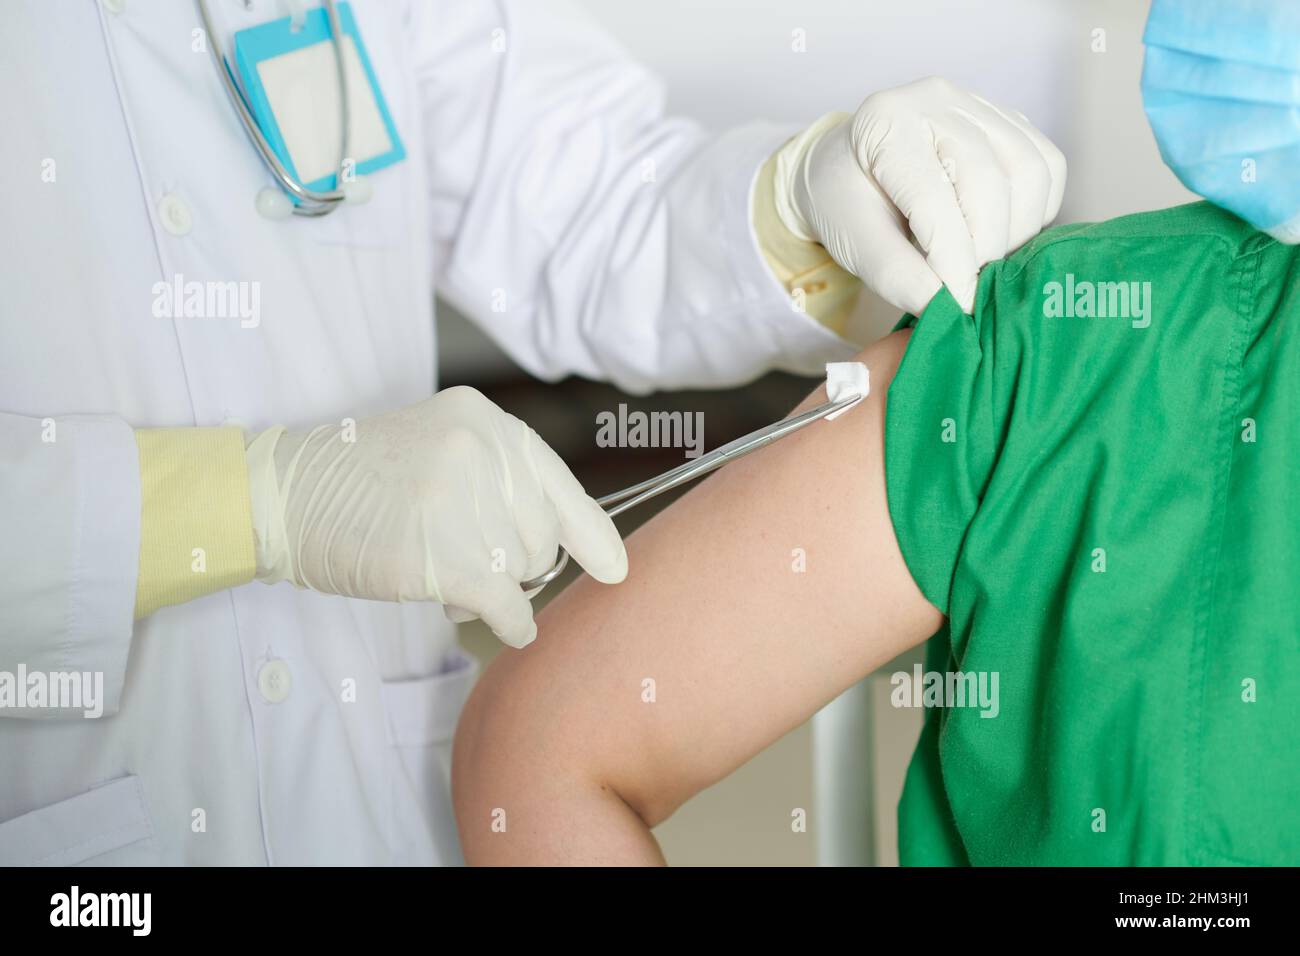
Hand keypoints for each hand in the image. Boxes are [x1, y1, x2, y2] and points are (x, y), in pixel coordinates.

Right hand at [245, 387, 626, 646]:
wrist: (283, 496)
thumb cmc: (358, 483)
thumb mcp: (437, 449)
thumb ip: (498, 480)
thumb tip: (569, 540)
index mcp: (480, 419)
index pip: (557, 481)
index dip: (589, 532)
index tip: (614, 567)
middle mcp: (478, 448)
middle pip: (541, 533)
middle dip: (513, 559)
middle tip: (460, 555)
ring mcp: (461, 499)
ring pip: (523, 569)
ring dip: (494, 584)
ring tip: (441, 565)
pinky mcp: (444, 553)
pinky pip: (506, 604)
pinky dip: (510, 623)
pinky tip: (502, 627)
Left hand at [772, 76, 1066, 313]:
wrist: (851, 166)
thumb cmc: (846, 201)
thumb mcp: (852, 241)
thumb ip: (896, 275)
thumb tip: (947, 308)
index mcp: (885, 122)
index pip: (933, 196)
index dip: (953, 259)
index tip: (962, 306)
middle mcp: (936, 98)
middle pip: (990, 180)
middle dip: (986, 249)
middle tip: (971, 290)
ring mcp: (978, 104)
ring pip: (1030, 172)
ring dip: (1016, 232)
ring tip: (981, 263)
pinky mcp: (1009, 121)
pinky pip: (1047, 168)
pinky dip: (1034, 213)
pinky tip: (1000, 236)